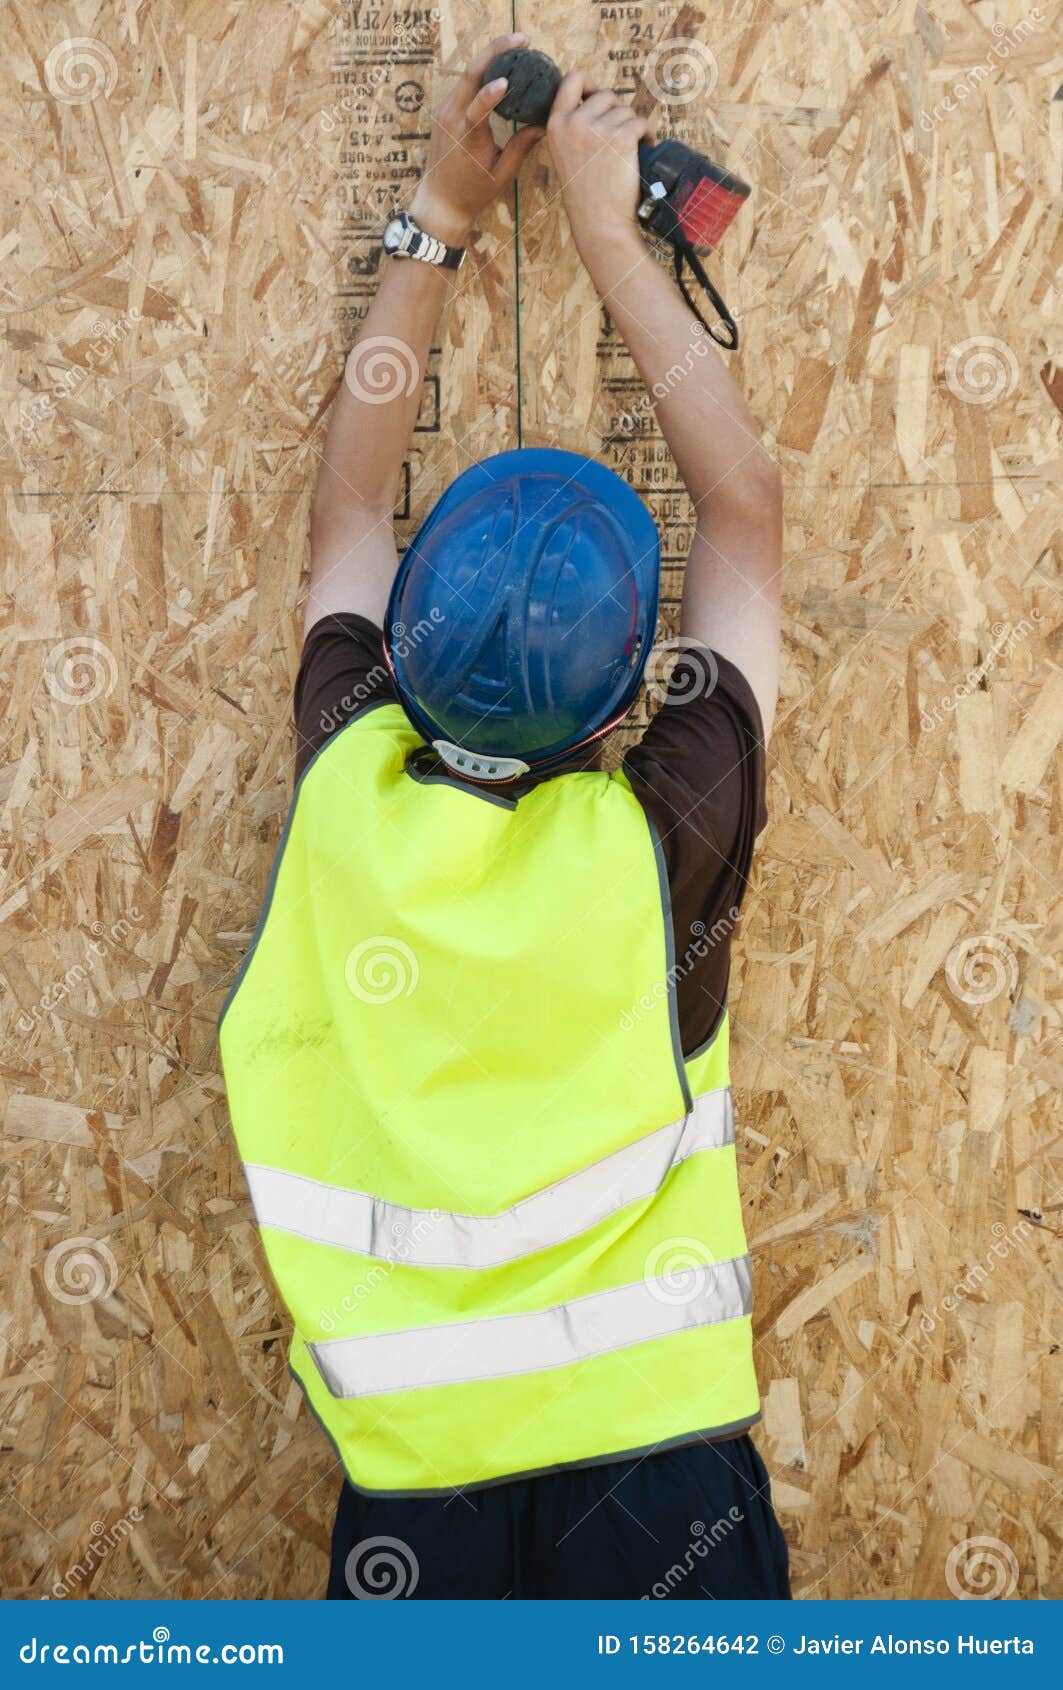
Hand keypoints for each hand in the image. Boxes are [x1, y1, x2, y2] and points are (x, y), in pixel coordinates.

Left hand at [408, 34, 545, 247]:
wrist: (440, 200)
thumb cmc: (473, 192)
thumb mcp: (502, 173)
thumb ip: (522, 146)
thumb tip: (545, 125)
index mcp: (467, 137)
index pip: (476, 108)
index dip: (490, 92)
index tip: (507, 81)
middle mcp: (451, 118)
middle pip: (471, 73)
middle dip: (496, 51)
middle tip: (522, 40)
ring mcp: (444, 111)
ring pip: (467, 73)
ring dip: (490, 57)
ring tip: (516, 47)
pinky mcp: (443, 109)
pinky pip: (463, 84)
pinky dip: (481, 72)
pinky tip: (500, 67)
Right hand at [547, 73, 650, 276]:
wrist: (598, 221)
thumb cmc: (585, 194)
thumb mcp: (565, 154)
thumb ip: (573, 127)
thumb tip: (597, 102)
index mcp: (556, 124)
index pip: (572, 79)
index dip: (589, 84)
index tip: (597, 98)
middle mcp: (575, 122)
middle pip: (605, 95)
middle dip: (616, 112)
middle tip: (618, 136)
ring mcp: (598, 129)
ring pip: (625, 109)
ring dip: (632, 126)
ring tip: (630, 149)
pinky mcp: (621, 137)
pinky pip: (641, 122)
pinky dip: (647, 135)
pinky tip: (643, 149)